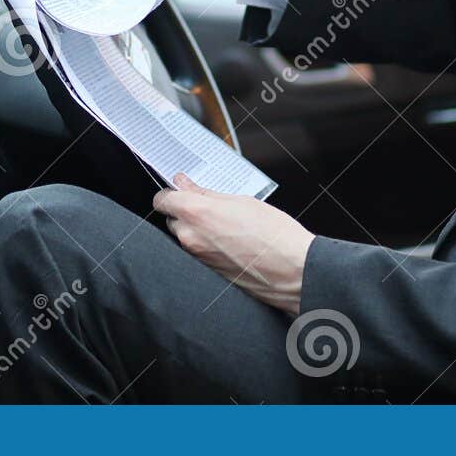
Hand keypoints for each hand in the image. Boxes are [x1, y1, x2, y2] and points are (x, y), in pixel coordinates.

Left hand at [152, 173, 313, 313]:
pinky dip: (204, 245)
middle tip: (209, 207)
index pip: (163, 199)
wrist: (293, 272)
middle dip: (184, 211)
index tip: (182, 190)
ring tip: (223, 226)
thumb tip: (185, 184)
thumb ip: (207, 193)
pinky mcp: (206, 272)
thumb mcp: (242, 201)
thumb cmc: (275, 235)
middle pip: (171, 219)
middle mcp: (191, 238)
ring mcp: (197, 258)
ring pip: (183, 237)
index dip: (172, 193)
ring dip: (194, 229)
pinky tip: (227, 241)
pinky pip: (195, 253)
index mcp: (197, 213)